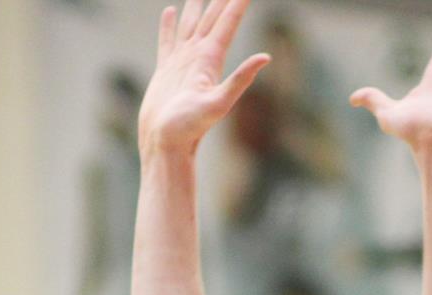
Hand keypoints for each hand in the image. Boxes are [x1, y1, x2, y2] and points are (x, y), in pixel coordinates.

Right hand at [139, 0, 270, 158]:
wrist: (166, 144)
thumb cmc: (190, 129)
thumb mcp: (218, 104)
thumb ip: (240, 79)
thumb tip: (265, 57)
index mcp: (211, 59)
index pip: (227, 21)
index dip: (237, 2)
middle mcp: (199, 56)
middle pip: (212, 18)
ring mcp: (182, 62)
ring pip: (191, 24)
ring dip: (196, 7)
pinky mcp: (166, 70)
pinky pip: (168, 40)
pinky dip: (169, 25)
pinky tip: (171, 11)